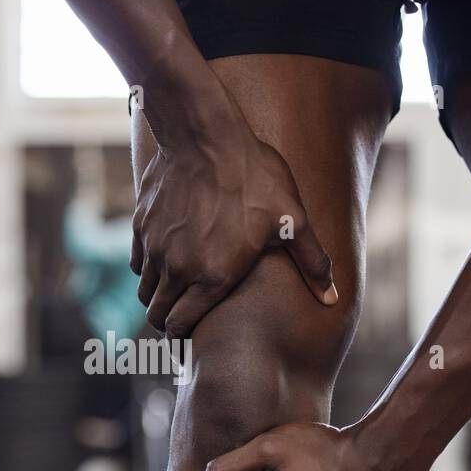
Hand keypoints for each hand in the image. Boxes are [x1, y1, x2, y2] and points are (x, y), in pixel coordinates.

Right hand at [132, 115, 337, 340]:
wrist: (205, 134)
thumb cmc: (253, 177)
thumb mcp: (292, 220)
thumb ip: (312, 263)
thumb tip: (332, 298)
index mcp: (213, 276)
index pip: (182, 326)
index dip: (183, 336)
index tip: (190, 334)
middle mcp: (178, 269)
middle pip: (157, 315)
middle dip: (168, 322)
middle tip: (181, 318)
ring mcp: (155, 248)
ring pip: (145, 290)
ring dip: (158, 296)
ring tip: (176, 291)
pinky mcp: (141, 226)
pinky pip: (138, 262)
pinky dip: (148, 268)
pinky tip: (167, 257)